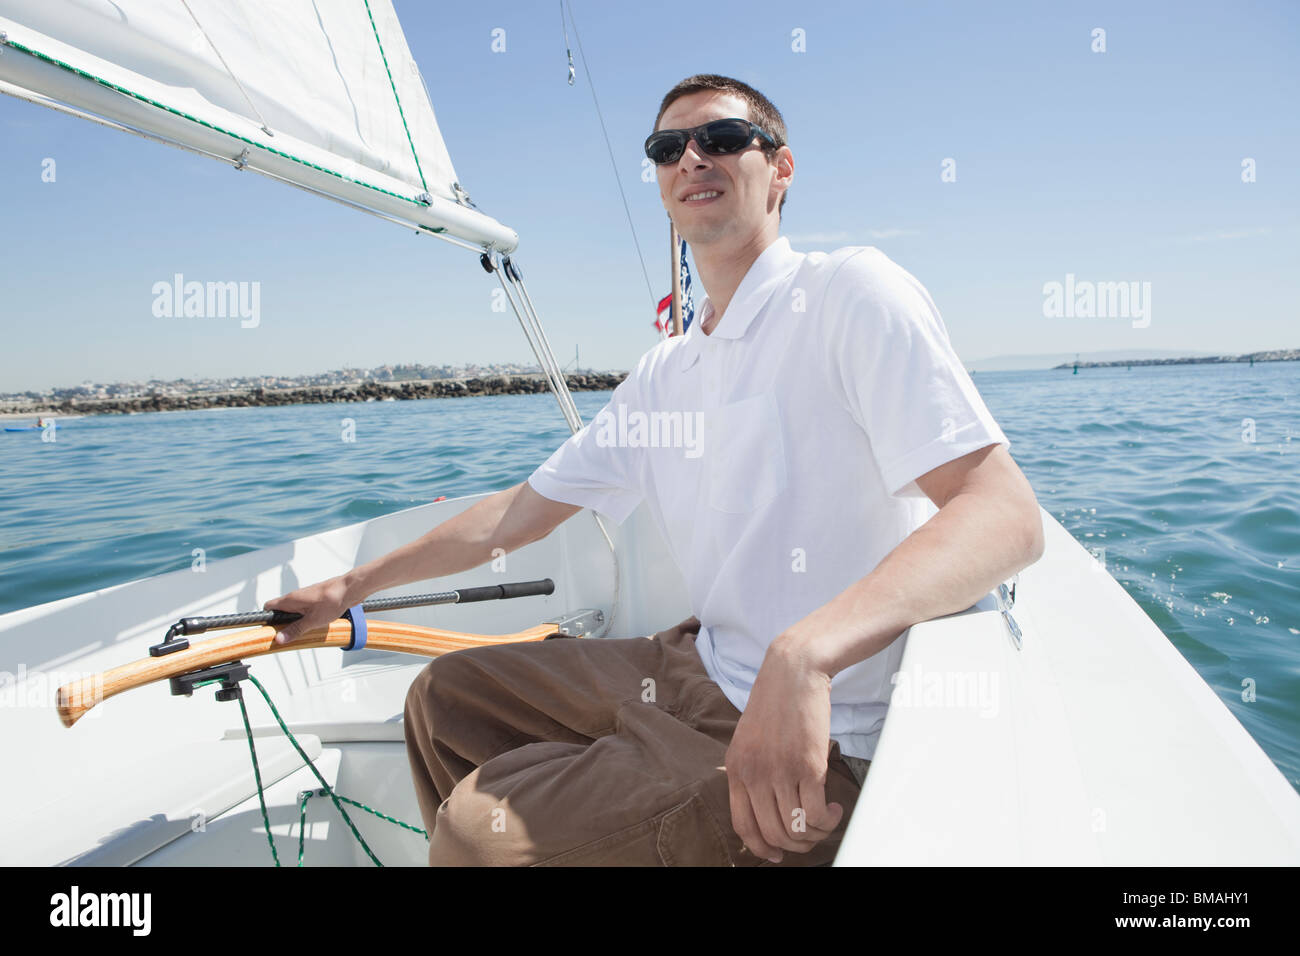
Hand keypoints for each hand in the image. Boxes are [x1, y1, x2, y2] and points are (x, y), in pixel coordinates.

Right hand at [263, 575, 353, 645]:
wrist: (349, 589)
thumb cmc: (332, 600)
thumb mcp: (312, 621)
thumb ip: (295, 630)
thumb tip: (280, 638)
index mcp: (290, 600)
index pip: (268, 607)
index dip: (266, 619)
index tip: (268, 631)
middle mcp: (295, 596)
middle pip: (280, 610)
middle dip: (282, 623)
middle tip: (287, 636)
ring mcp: (305, 597)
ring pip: (293, 610)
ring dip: (295, 621)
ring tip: (302, 632)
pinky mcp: (314, 599)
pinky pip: (304, 609)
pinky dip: (304, 617)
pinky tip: (313, 624)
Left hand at [724, 635, 841, 862]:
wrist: (794, 672)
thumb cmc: (776, 704)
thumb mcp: (749, 739)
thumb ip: (751, 771)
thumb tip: (763, 807)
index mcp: (736, 769)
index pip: (743, 826)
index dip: (761, 848)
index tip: (776, 854)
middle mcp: (754, 774)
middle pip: (773, 833)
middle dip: (795, 844)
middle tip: (809, 834)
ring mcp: (779, 771)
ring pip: (795, 828)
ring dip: (814, 833)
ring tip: (824, 819)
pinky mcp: (808, 766)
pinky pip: (814, 814)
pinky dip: (826, 820)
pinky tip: (832, 808)